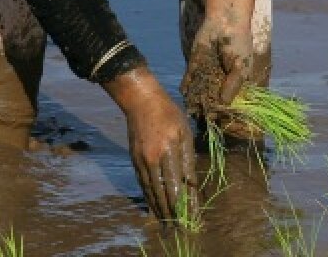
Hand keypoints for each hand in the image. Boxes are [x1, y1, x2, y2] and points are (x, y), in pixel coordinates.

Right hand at [104, 66, 196, 220]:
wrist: (141, 102)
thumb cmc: (169, 113)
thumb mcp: (185, 131)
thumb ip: (188, 157)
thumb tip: (191, 182)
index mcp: (170, 150)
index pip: (180, 183)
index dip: (186, 201)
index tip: (192, 215)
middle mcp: (154, 159)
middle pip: (164, 191)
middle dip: (172, 211)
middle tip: (179, 226)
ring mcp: (142, 161)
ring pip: (151, 190)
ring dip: (159, 208)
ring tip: (166, 222)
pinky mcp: (134, 160)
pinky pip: (142, 183)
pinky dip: (148, 196)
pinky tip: (153, 205)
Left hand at [181, 0, 256, 112]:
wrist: (224, 24)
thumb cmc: (238, 45)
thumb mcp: (240, 67)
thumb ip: (232, 86)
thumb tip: (224, 104)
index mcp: (234, 83)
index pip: (228, 102)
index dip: (224, 111)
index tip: (219, 119)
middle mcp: (219, 82)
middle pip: (212, 100)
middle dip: (207, 108)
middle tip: (202, 116)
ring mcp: (206, 76)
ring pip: (199, 92)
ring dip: (195, 100)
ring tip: (192, 109)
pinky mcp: (194, 68)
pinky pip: (189, 81)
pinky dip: (187, 88)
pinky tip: (186, 94)